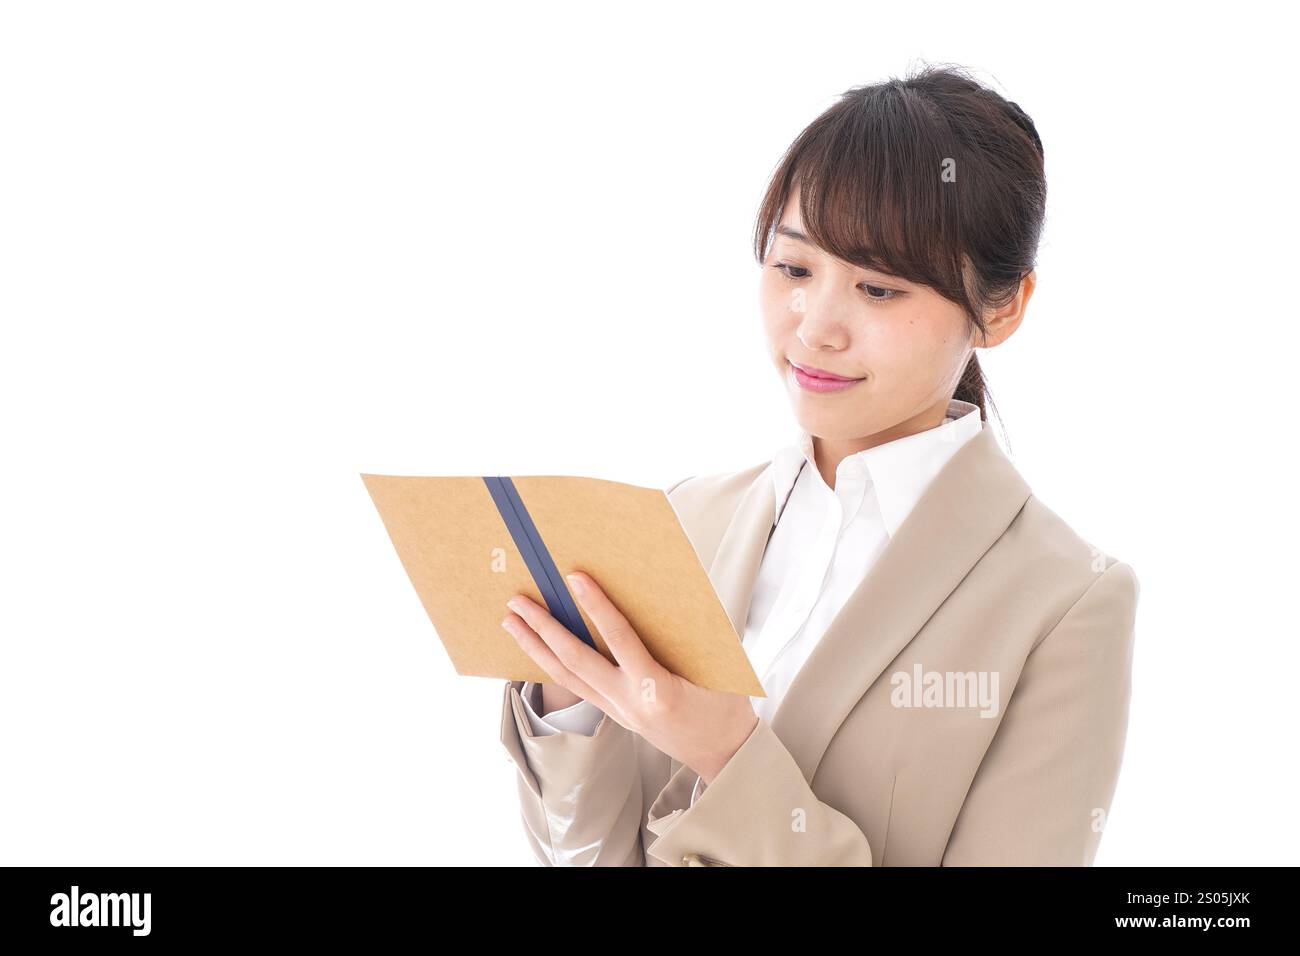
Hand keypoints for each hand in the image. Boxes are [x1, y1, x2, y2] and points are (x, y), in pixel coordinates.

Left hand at [501, 570, 758, 784]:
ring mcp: (617, 713)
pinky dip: (551, 665)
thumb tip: (660, 592)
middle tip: (518, 601)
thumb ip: (686, 634)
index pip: (620, 639)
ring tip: (511, 621)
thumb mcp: (715, 667)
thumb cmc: (726, 706)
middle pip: (575, 661)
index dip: (597, 607)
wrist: (724, 754)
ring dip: (535, 647)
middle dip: (544, 628)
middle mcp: (629, 703)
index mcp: (657, 689)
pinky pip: (576, 687)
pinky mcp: (614, 716)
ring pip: (566, 677)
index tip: (575, 577)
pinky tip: (536, 648)